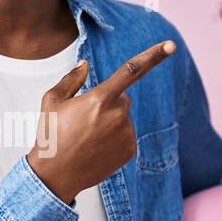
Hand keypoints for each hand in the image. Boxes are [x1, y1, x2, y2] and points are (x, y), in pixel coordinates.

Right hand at [27, 41, 175, 203]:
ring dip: (110, 122)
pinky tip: (96, 147)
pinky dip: (114, 138)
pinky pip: (126, 135)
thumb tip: (85, 65)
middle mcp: (118, 115)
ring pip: (123, 118)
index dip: (153, 56)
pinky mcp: (130, 150)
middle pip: (122, 98)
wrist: (56, 175)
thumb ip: (71, 79)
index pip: (132, 70)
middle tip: (84, 120)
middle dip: (108, 103)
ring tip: (87, 137)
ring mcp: (126, 134)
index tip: (171, 45)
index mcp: (100, 98)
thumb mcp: (52, 101)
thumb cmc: (50, 135)